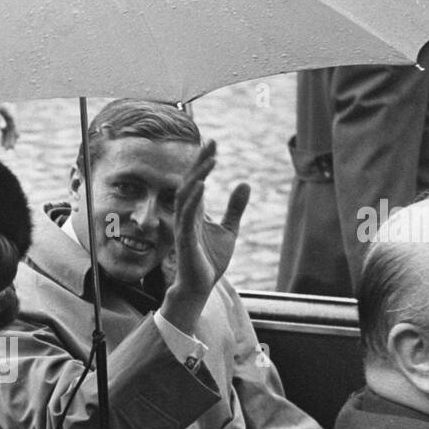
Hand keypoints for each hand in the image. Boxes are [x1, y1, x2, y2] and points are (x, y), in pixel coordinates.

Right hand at [159, 140, 249, 331]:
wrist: (199, 286)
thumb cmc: (210, 261)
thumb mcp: (229, 230)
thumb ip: (235, 208)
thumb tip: (245, 183)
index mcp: (195, 213)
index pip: (197, 181)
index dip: (204, 162)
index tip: (213, 143)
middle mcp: (186, 216)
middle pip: (190, 182)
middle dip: (200, 162)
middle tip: (211, 143)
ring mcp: (183, 226)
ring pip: (187, 195)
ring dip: (198, 176)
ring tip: (211, 160)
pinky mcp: (185, 239)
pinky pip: (186, 215)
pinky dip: (193, 199)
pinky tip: (202, 185)